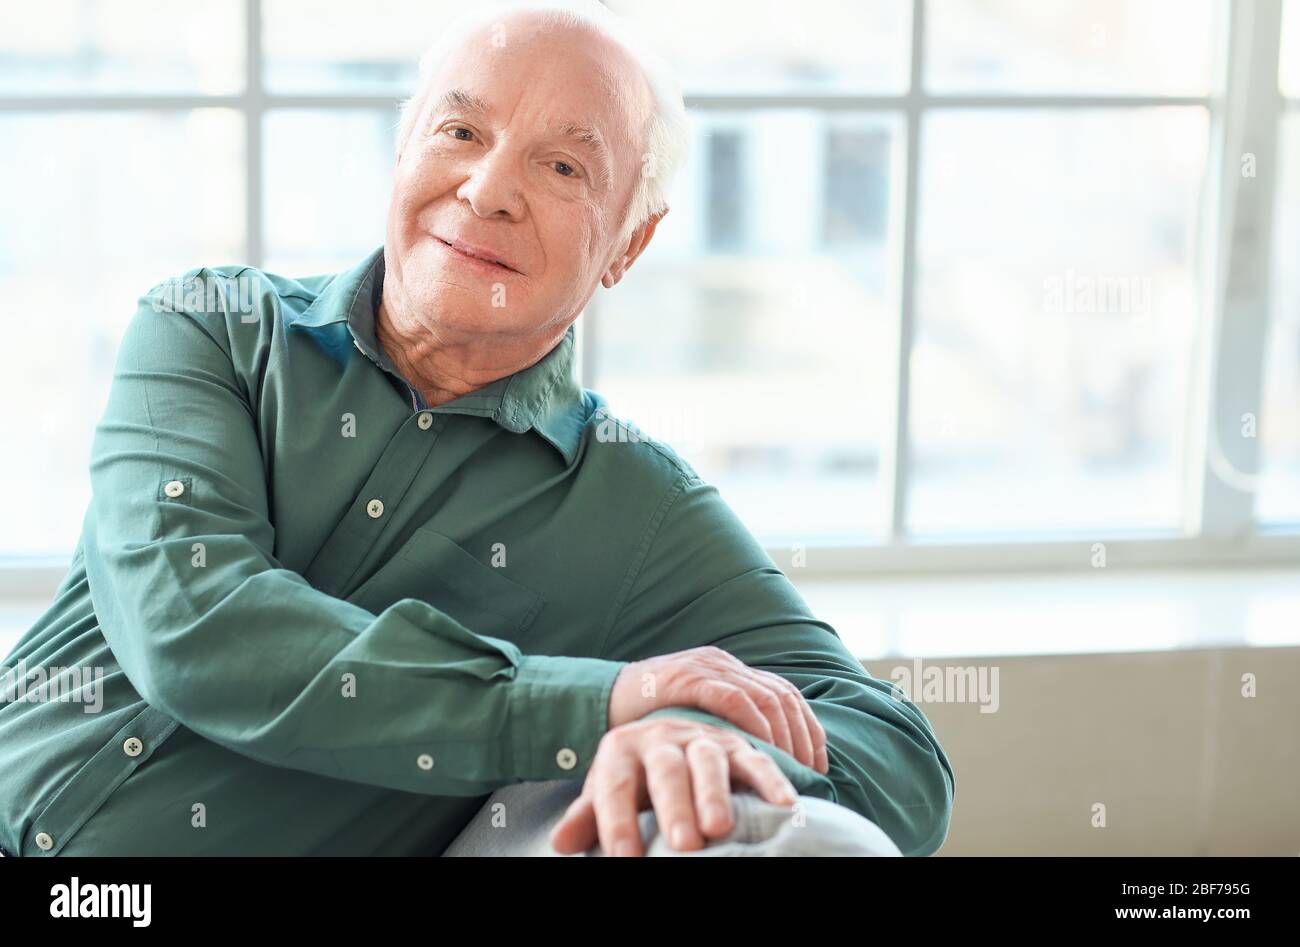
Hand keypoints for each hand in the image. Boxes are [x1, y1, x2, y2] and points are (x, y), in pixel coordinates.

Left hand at [549, 716, 798, 856]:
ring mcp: (700, 738)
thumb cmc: (633, 780)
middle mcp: (660, 738)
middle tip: (684, 844)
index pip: (615, 787)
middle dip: (675, 806)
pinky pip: (754, 758)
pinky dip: (770, 780)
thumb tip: (562, 842)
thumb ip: (588, 818)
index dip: (618, 822)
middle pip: (666, 769)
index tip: (624, 858)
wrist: (664, 739)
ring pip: (709, 760)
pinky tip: (784, 805)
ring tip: (719, 829)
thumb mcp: (607, 794)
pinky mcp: (735, 744)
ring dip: (715, 794)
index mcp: (621, 749)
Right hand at [608, 646, 827, 773]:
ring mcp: (706, 667)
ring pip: (765, 697)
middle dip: (803, 737)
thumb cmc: (647, 721)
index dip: (807, 730)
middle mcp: (723, 664)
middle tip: (812, 773)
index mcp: (729, 672)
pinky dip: (754, 726)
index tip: (818, 766)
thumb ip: (724, 732)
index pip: (783, 695)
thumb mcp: (695, 722)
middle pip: (782, 696)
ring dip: (784, 737)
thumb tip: (763, 765)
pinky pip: (734, 699)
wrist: (598, 700)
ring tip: (791, 769)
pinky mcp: (687, 677)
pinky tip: (762, 751)